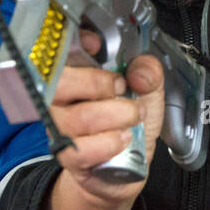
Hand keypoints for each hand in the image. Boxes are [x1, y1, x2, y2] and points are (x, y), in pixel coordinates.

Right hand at [47, 28, 164, 207]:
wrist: (125, 166)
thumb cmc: (130, 124)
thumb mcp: (147, 93)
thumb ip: (149, 74)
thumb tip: (141, 69)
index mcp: (77, 75)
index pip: (62, 52)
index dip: (75, 43)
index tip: (96, 44)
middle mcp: (62, 99)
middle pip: (60, 83)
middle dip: (98, 83)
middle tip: (122, 89)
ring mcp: (61, 128)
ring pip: (79, 117)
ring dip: (115, 115)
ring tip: (133, 117)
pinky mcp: (68, 156)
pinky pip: (81, 149)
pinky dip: (109, 143)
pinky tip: (123, 139)